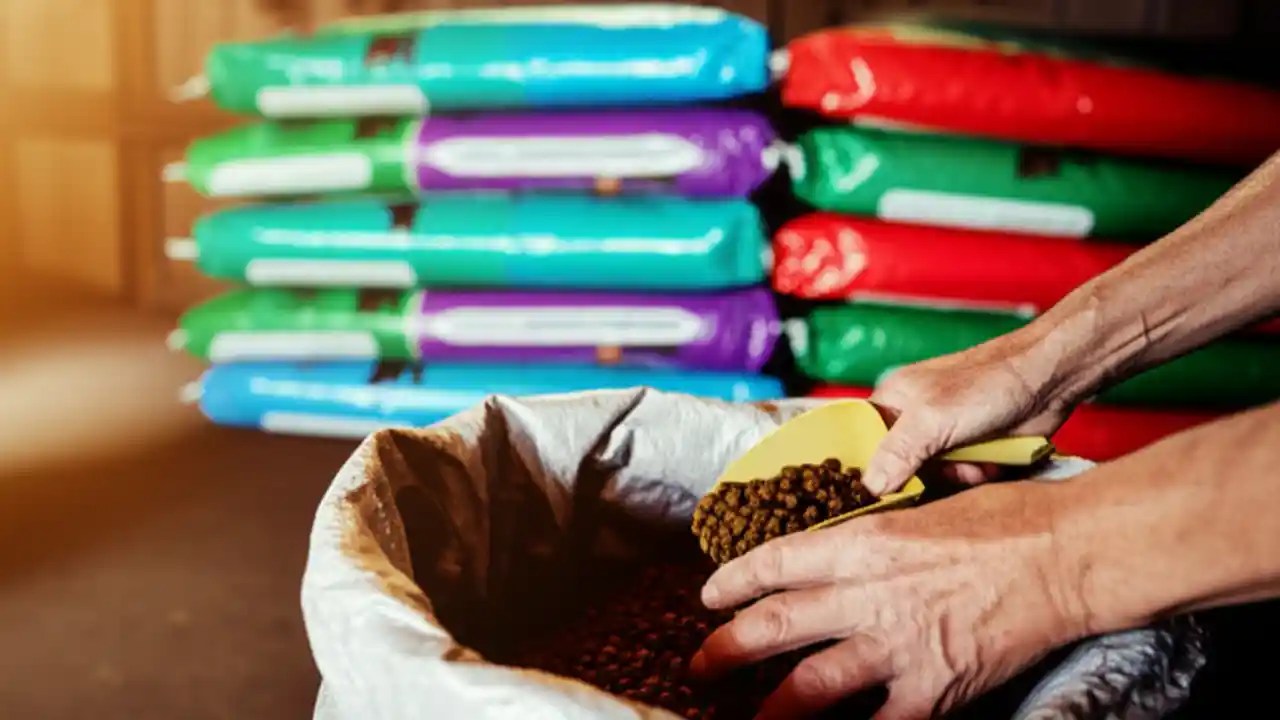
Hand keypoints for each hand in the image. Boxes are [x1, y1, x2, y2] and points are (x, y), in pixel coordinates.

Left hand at [691, 481, 1087, 719]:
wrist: (1064, 555)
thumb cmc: (1002, 520)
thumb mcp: (919, 511)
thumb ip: (871, 541)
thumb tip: (836, 557)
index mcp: (862, 542)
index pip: (776, 562)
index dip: (734, 580)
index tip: (711, 596)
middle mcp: (868, 594)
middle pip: (776, 624)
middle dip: (728, 648)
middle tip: (699, 664)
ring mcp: (899, 645)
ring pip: (812, 685)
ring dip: (771, 708)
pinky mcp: (935, 687)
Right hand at [864, 338, 1073, 495]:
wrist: (1048, 380)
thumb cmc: (988, 383)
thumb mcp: (933, 418)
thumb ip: (897, 453)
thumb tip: (869, 488)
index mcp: (891, 402)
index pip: (860, 444)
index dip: (863, 472)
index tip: (871, 498)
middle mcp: (912, 421)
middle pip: (895, 470)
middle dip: (919, 480)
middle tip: (940, 475)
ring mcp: (941, 437)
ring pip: (930, 480)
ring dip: (954, 479)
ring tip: (973, 464)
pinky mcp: (969, 452)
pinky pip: (958, 481)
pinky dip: (974, 478)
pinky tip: (988, 464)